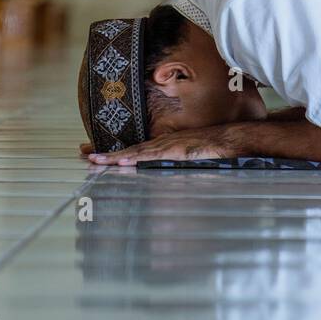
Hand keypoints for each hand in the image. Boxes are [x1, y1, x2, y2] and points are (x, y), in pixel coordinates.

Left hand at [86, 126, 237, 165]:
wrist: (238, 138)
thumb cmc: (221, 148)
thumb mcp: (197, 157)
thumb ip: (182, 163)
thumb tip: (168, 181)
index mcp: (166, 146)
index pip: (135, 150)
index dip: (114, 153)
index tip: (94, 154)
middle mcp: (165, 144)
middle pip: (130, 149)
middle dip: (106, 152)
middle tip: (82, 153)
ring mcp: (171, 146)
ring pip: (136, 152)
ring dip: (114, 157)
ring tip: (93, 159)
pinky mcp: (179, 151)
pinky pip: (153, 156)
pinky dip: (136, 159)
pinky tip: (123, 162)